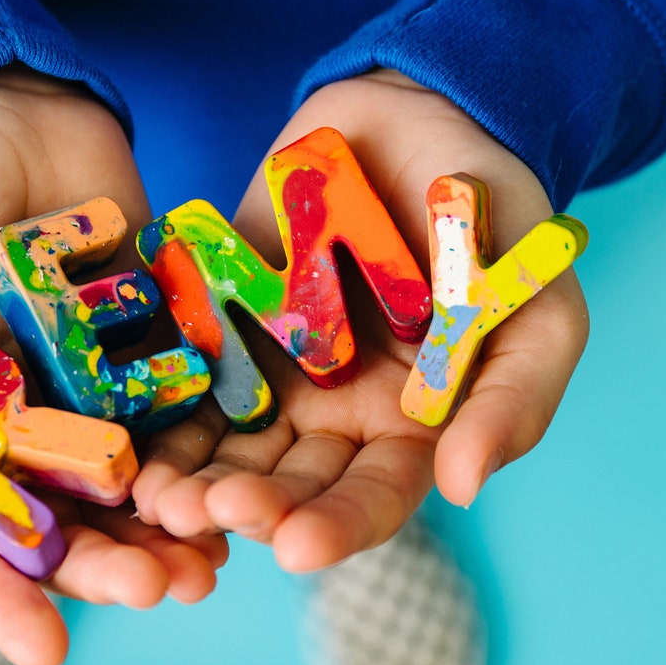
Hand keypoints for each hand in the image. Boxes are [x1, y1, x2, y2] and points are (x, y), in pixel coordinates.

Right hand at [0, 68, 226, 664]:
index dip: (8, 596)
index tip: (51, 651)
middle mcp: (28, 423)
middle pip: (73, 521)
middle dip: (113, 565)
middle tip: (160, 592)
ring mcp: (95, 386)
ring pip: (139, 481)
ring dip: (173, 528)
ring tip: (212, 565)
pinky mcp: (154, 342)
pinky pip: (189, 408)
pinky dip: (214, 450)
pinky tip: (248, 482)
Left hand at [133, 70, 588, 571]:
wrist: (422, 116)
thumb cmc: (496, 222)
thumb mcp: (535, 308)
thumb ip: (511, 397)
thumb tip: (463, 486)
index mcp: (412, 430)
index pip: (374, 498)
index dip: (337, 526)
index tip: (295, 548)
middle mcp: (336, 417)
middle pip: (288, 484)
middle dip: (249, 507)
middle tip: (207, 516)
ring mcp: (275, 371)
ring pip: (227, 444)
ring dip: (191, 477)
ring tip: (157, 497)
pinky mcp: (224, 320)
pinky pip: (186, 372)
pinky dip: (159, 407)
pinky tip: (130, 435)